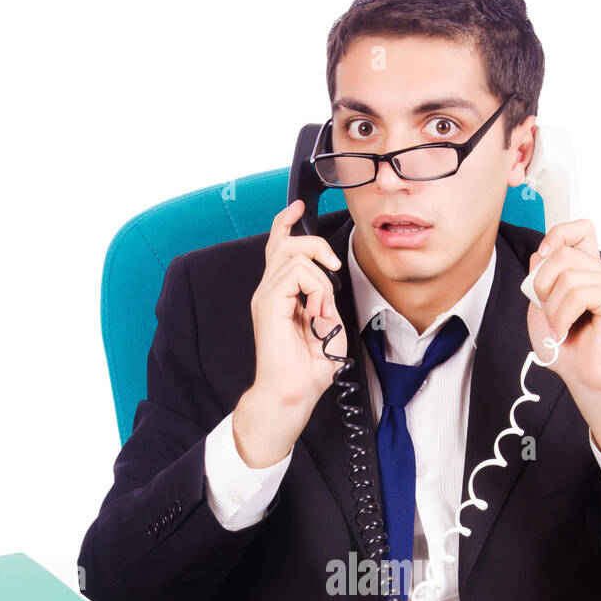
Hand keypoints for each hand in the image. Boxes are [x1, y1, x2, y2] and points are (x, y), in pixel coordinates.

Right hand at [234, 199, 347, 466]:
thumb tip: (326, 285)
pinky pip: (296, 273)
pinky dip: (316, 289)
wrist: (292, 393)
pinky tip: (317, 312)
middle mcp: (270, 291)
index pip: (279, 247)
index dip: (287, 223)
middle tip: (333, 271)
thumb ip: (326, 300)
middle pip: (286, 242)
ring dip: (320, 279)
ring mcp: (267, 296)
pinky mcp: (269, 303)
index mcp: (280, 295)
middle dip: (316, 245)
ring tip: (323, 309)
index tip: (299, 207)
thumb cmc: (307, 370)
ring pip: (294, 254)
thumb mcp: (329, 326)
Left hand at [526, 219, 600, 457]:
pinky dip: (563, 316)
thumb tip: (540, 253)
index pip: (580, 229)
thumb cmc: (568, 349)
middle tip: (549, 314)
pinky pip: (579, 293)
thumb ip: (537, 280)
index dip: (557, 235)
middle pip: (561, 254)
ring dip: (553, 309)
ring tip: (560, 329)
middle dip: (542, 286)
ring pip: (567, 276)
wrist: (587, 378)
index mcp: (588, 270)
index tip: (542, 257)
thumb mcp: (539, 310)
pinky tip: (567, 331)